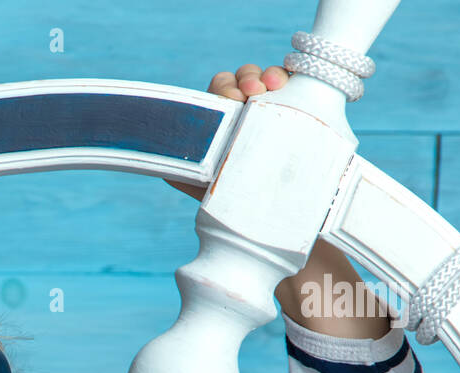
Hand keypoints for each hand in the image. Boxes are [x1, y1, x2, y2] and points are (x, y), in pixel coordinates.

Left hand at [165, 64, 289, 199]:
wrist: (260, 210)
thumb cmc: (226, 190)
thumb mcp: (197, 180)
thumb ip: (179, 167)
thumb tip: (161, 160)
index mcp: (222, 114)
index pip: (222, 86)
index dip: (225, 87)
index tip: (232, 98)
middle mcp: (246, 105)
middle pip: (244, 77)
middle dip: (246, 78)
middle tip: (250, 92)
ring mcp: (272, 107)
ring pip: (270, 78)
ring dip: (270, 75)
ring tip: (273, 86)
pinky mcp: (297, 112)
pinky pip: (296, 87)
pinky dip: (293, 79)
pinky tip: (290, 84)